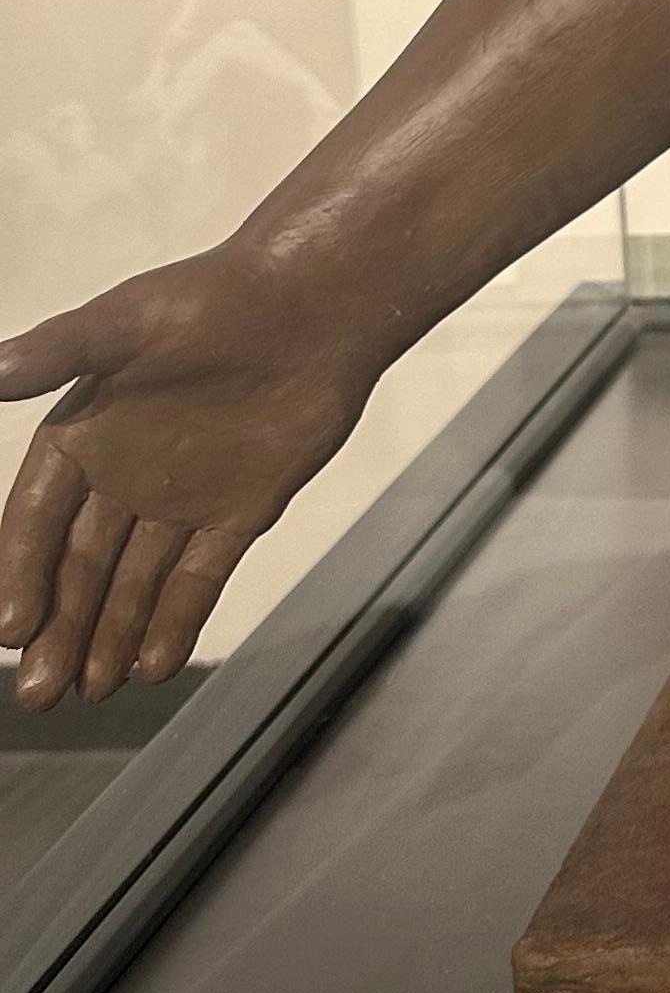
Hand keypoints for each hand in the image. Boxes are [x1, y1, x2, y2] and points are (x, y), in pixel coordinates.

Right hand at [0, 254, 376, 708]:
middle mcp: (124, 476)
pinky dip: (179, 621)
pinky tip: (155, 668)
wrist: (316, 302)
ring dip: (111, 638)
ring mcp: (182, 499)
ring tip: (89, 693)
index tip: (9, 629)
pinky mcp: (242, 510)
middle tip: (40, 693)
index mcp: (83, 435)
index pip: (38, 520)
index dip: (22, 573)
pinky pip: (201, 578)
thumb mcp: (127, 322)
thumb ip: (59, 351)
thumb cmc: (214, 298)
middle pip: (82, 567)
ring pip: (136, 584)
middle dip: (60, 629)